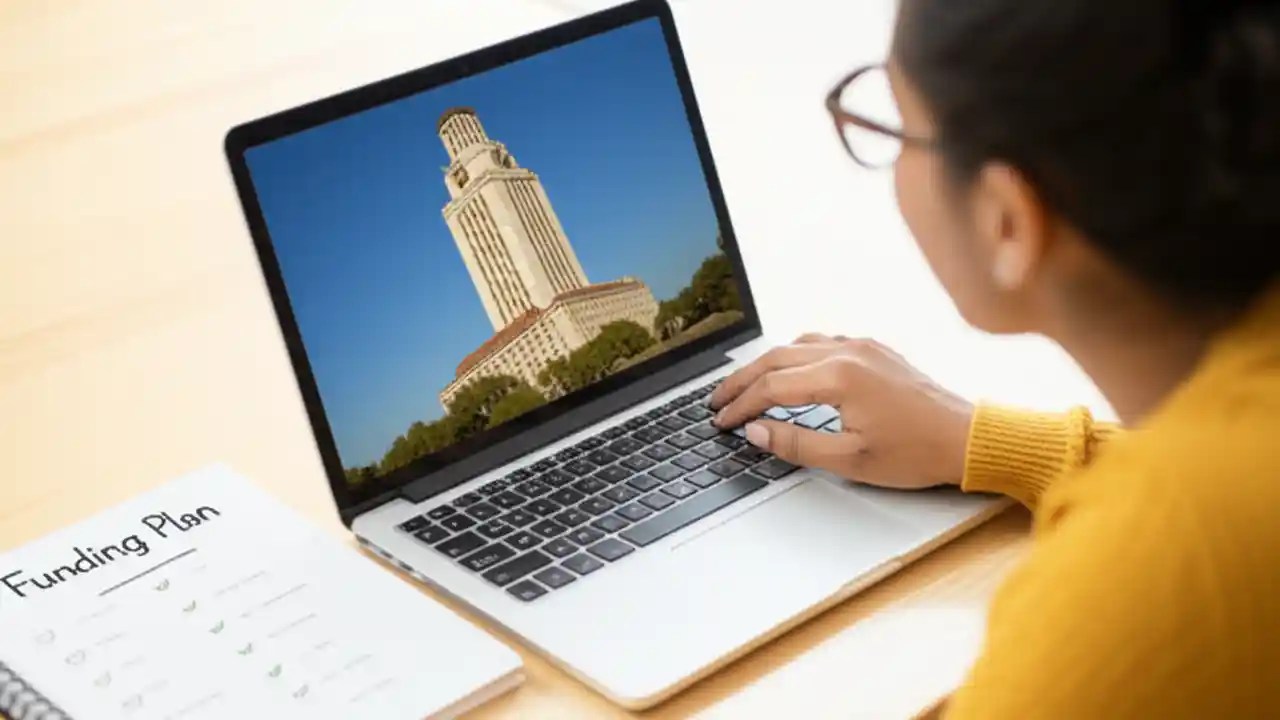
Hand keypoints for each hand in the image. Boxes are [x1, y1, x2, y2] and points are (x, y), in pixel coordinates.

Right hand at [709, 335, 973, 488]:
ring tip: (746, 386)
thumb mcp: (849, 460)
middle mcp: (848, 353)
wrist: (967, 438)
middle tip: (717, 401)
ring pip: (797, 345)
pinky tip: (790, 371)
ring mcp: (862, 347)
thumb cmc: (916, 452)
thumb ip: (795, 444)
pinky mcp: (875, 350)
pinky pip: (822, 343)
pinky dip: (795, 355)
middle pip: (776, 358)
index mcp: (839, 378)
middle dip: (741, 381)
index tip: (721, 421)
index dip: (740, 406)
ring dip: (766, 364)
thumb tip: (756, 431)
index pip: (771, 387)